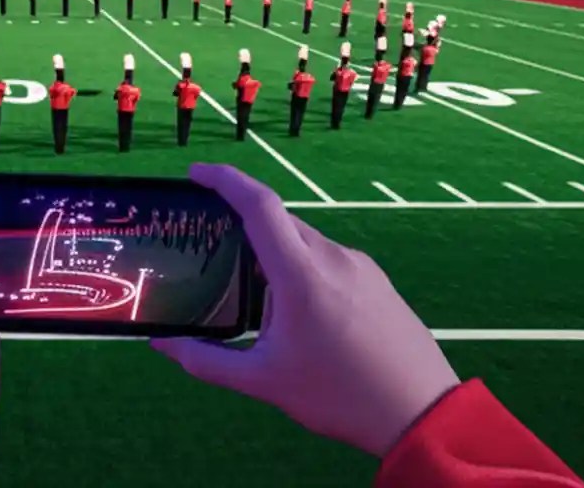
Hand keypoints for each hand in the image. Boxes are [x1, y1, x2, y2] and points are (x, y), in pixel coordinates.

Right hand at [151, 164, 459, 456]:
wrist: (421, 412)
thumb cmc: (339, 396)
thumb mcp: (264, 381)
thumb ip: (206, 361)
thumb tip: (161, 344)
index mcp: (302, 274)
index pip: (259, 205)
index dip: (225, 179)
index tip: (196, 172)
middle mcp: (333, 257)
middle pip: (279, 221)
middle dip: (242, 224)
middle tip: (209, 242)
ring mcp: (360, 266)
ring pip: (304, 241)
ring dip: (272, 253)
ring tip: (250, 289)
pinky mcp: (376, 280)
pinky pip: (327, 259)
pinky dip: (300, 268)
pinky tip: (296, 310)